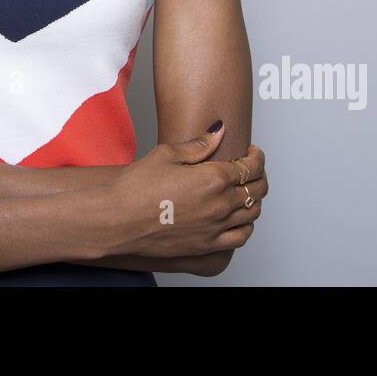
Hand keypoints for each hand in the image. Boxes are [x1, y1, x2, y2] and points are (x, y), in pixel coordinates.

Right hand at [100, 123, 266, 258]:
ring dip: (255, 199)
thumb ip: (199, 144)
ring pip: (253, 213)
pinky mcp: (207, 245)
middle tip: (251, 168)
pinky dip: (246, 226)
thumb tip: (219, 131)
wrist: (117, 219)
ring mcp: (215, 227)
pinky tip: (239, 218)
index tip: (252, 152)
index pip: (251, 166)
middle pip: (257, 189)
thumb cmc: (135, 186)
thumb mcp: (167, 154)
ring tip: (246, 191)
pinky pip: (240, 237)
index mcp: (213, 178)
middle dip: (259, 175)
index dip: (257, 157)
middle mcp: (220, 204)